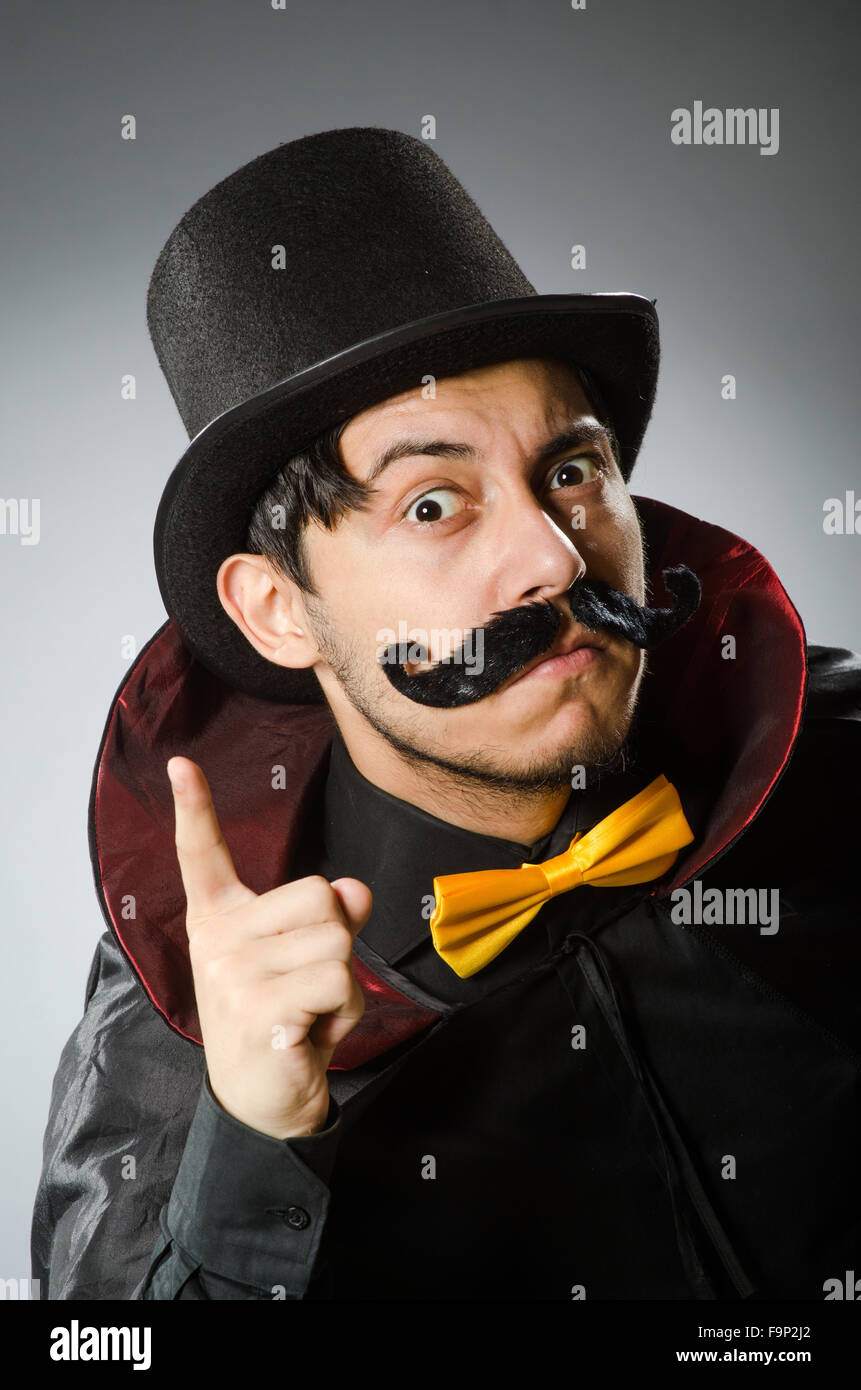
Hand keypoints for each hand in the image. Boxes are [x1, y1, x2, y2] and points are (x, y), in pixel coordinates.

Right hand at [167, 755, 371, 1138]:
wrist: (263, 1097)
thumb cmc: (284, 1018)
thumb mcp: (304, 959)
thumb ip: (327, 917)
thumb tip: (355, 889)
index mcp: (221, 918)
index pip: (202, 854)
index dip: (194, 808)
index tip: (182, 763)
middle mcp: (218, 939)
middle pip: (322, 894)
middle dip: (338, 940)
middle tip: (310, 987)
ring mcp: (232, 973)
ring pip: (338, 939)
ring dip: (346, 984)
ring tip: (311, 1011)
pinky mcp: (257, 1007)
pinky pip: (338, 981)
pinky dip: (344, 1011)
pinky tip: (310, 1033)